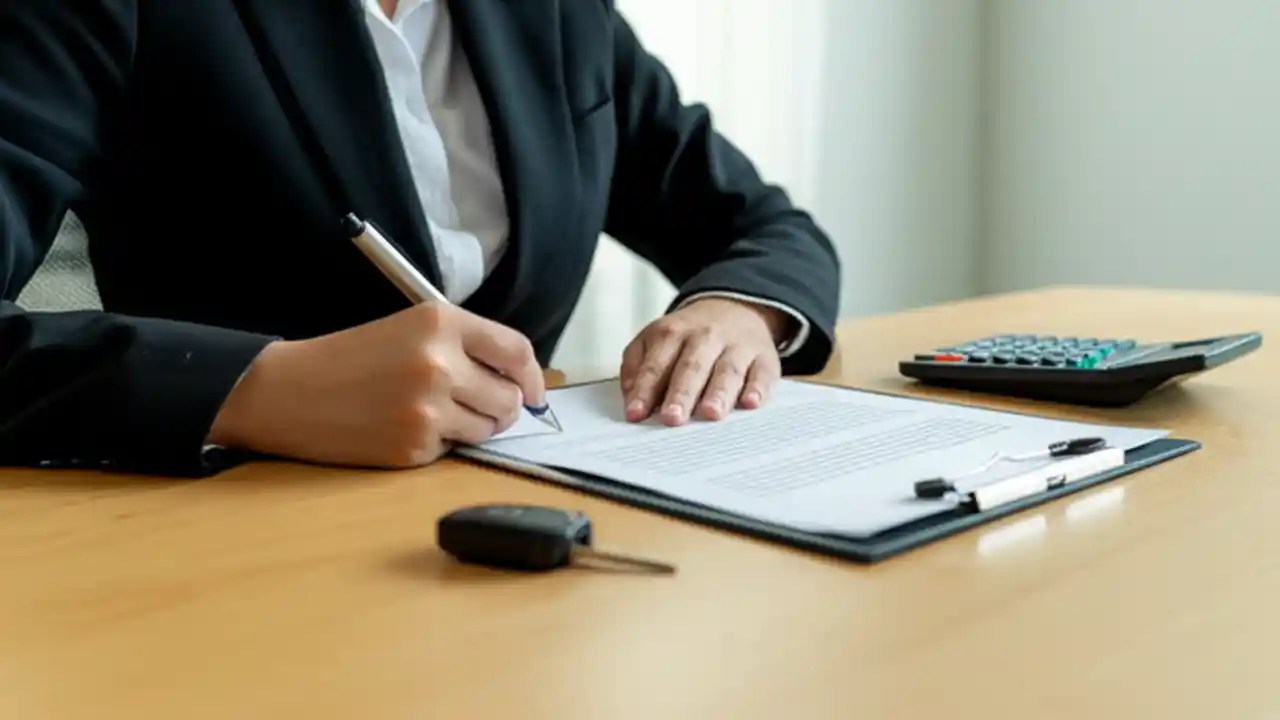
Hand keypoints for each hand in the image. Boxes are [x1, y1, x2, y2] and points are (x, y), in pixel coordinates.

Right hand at [207, 303, 544, 467]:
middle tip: (474, 404)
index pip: (516, 352)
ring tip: (432, 411)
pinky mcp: (415, 446)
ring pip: (488, 428)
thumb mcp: (411, 329)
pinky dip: (439, 443)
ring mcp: (428, 408)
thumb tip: (521, 384)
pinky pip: (454, 450)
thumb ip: (466, 346)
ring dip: (472, 426)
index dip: (533, 377)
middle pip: (510, 398)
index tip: (534, 392)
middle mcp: (440, 363)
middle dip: (501, 406)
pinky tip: (404, 427)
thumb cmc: (352, 358)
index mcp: (441, 323)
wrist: (290, 391)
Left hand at [620, 298, 791, 425]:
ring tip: (711, 414)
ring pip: (728, 370)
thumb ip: (638, 365)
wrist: (736, 309)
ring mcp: (738, 347)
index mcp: (673, 333)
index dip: (645, 389)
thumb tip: (631, 398)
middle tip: (672, 418)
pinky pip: (763, 373)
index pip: (657, 364)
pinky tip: (751, 403)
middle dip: (681, 393)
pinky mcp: (765, 358)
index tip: (636, 414)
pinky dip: (758, 388)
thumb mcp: (656, 338)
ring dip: (719, 392)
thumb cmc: (689, 336)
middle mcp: (706, 337)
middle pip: (692, 367)